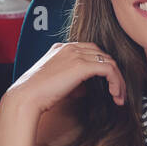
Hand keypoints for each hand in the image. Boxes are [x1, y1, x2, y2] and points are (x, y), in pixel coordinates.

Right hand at [3, 42, 126, 118]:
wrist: (26, 98)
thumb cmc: (36, 95)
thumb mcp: (55, 82)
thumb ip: (70, 80)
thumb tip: (84, 88)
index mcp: (61, 48)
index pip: (90, 51)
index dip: (102, 67)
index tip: (108, 84)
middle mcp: (69, 47)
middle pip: (102, 55)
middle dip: (113, 73)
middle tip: (118, 92)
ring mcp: (75, 54)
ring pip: (109, 62)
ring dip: (118, 80)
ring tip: (120, 97)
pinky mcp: (81, 65)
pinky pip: (109, 69)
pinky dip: (116, 81)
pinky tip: (115, 94)